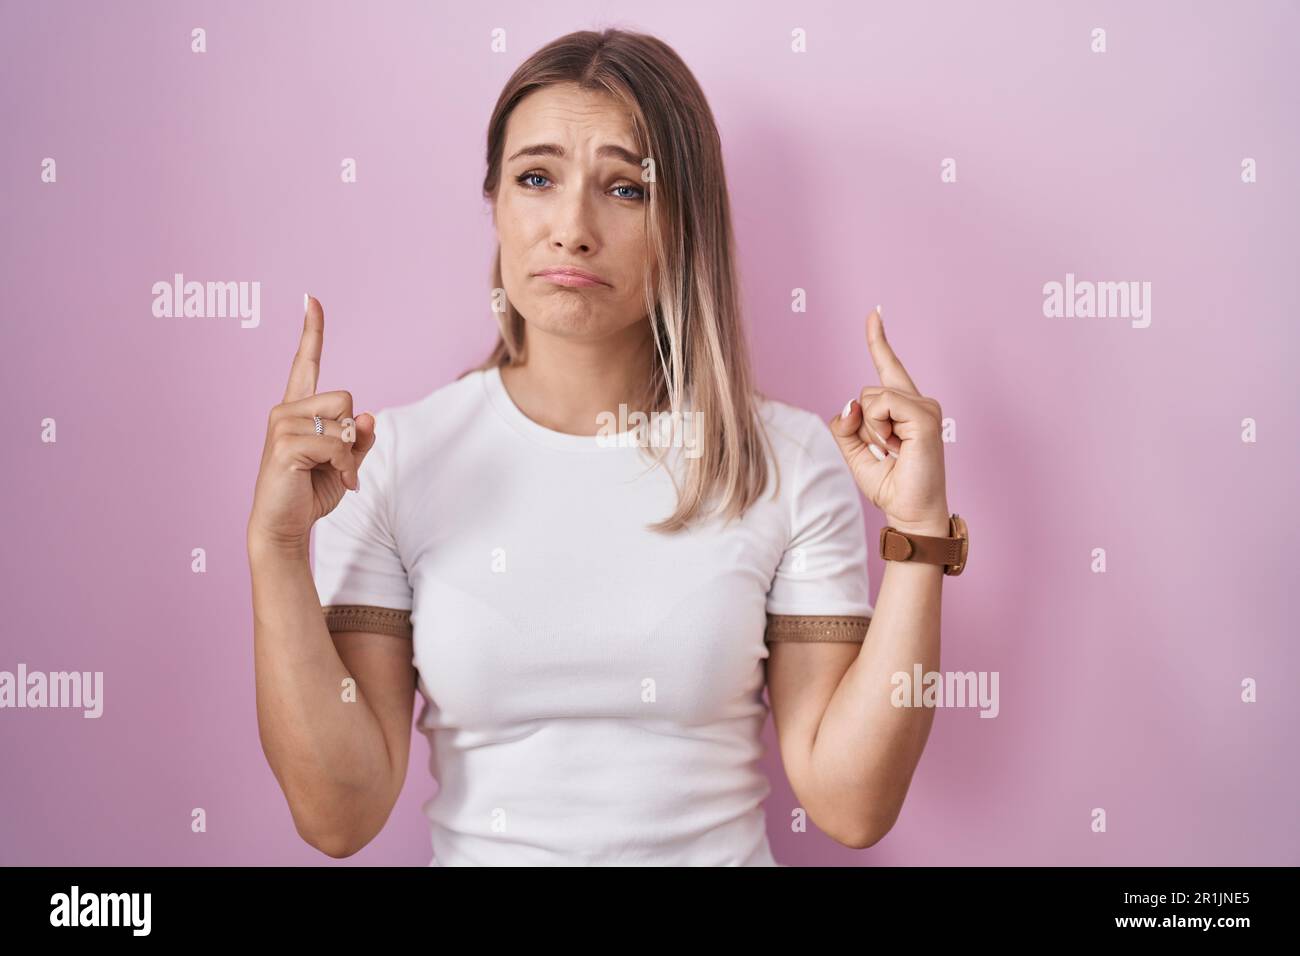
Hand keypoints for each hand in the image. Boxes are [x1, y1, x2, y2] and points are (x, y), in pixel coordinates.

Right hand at [246, 295, 376, 558]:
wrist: (285, 526)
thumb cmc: (311, 492)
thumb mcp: (346, 462)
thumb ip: (359, 438)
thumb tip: (368, 416)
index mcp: (298, 408)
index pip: (304, 362)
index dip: (312, 330)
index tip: (311, 299)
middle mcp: (285, 409)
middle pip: (346, 397)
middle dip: (353, 433)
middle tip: (339, 463)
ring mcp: (282, 423)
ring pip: (345, 420)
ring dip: (351, 454)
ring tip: (334, 474)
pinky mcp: (286, 443)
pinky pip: (338, 445)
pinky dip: (348, 467)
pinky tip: (339, 482)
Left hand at [829, 307, 949, 534]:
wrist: (909, 510)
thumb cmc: (889, 483)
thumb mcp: (855, 451)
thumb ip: (846, 424)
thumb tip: (849, 404)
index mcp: (904, 407)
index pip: (888, 366)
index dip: (878, 340)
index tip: (874, 314)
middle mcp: (919, 402)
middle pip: (867, 391)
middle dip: (861, 424)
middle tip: (884, 451)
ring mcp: (925, 407)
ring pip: (871, 397)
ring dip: (870, 429)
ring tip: (892, 451)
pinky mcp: (925, 416)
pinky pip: (881, 404)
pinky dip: (878, 428)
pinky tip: (896, 446)